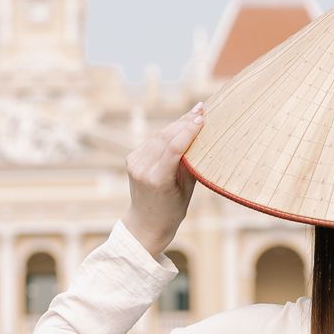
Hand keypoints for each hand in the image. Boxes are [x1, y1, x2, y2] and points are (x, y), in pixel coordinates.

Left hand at [122, 103, 204, 257]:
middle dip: (184, 122)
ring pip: (159, 136)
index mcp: (158, 179)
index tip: (202, 119)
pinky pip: (153, 141)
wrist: (146, 223)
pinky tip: (180, 126)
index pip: (174, 147)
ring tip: (194, 114)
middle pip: (165, 137)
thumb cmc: (172, 210)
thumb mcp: (187, 190)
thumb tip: (199, 137)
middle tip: (201, 110)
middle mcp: (143, 169)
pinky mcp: (131, 159)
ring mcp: (134, 163)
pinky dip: (167, 133)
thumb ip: (190, 163)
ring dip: (177, 125)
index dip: (189, 131)